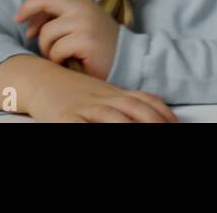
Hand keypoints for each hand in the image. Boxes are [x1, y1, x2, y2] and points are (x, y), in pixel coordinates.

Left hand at [15, 0, 119, 79]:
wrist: (127, 61)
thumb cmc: (100, 48)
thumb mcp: (80, 27)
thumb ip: (61, 21)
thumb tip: (30, 26)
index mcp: (82, 3)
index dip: (31, 6)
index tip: (19, 18)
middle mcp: (83, 8)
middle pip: (45, 2)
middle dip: (29, 14)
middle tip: (25, 35)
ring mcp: (85, 22)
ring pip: (47, 34)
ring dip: (48, 49)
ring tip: (61, 58)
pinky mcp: (86, 39)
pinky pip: (56, 50)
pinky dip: (58, 60)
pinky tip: (70, 63)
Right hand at [26, 59, 177, 122]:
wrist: (40, 80)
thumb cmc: (76, 93)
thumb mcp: (104, 94)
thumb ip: (127, 101)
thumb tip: (156, 112)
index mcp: (115, 93)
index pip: (144, 101)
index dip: (162, 112)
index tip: (175, 122)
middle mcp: (104, 99)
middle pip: (133, 109)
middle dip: (152, 121)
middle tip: (166, 131)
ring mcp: (85, 108)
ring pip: (111, 118)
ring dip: (128, 127)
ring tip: (144, 136)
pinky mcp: (65, 117)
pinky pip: (79, 126)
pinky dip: (90, 129)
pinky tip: (96, 134)